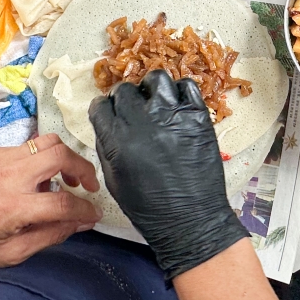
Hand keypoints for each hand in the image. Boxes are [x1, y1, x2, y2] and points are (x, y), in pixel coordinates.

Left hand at [0, 134, 101, 272]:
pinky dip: (44, 158)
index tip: (94, 214)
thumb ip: (51, 235)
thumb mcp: (12, 254)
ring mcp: (0, 159)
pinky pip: (31, 146)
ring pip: (48, 141)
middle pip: (60, 155)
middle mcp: (7, 177)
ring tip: (68, 179)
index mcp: (10, 208)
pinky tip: (40, 179)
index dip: (85, 209)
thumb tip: (82, 222)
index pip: (62, 202)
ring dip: (65, 158)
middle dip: (83, 168)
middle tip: (88, 186)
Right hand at [89, 70, 248, 279]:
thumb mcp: (113, 179)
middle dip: (125, 98)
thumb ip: (107, 145)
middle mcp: (142, 121)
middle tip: (134, 110)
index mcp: (117, 139)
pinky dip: (180, 92)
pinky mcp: (198, 116)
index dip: (105, 109)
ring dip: (152, 89)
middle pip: (126, 90)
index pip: (101, 105)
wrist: (190, 220)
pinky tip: (178, 106)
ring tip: (156, 103)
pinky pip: (187, 86)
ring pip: (156, 79)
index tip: (111, 114)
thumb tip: (108, 122)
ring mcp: (172, 115)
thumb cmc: (148, 206)